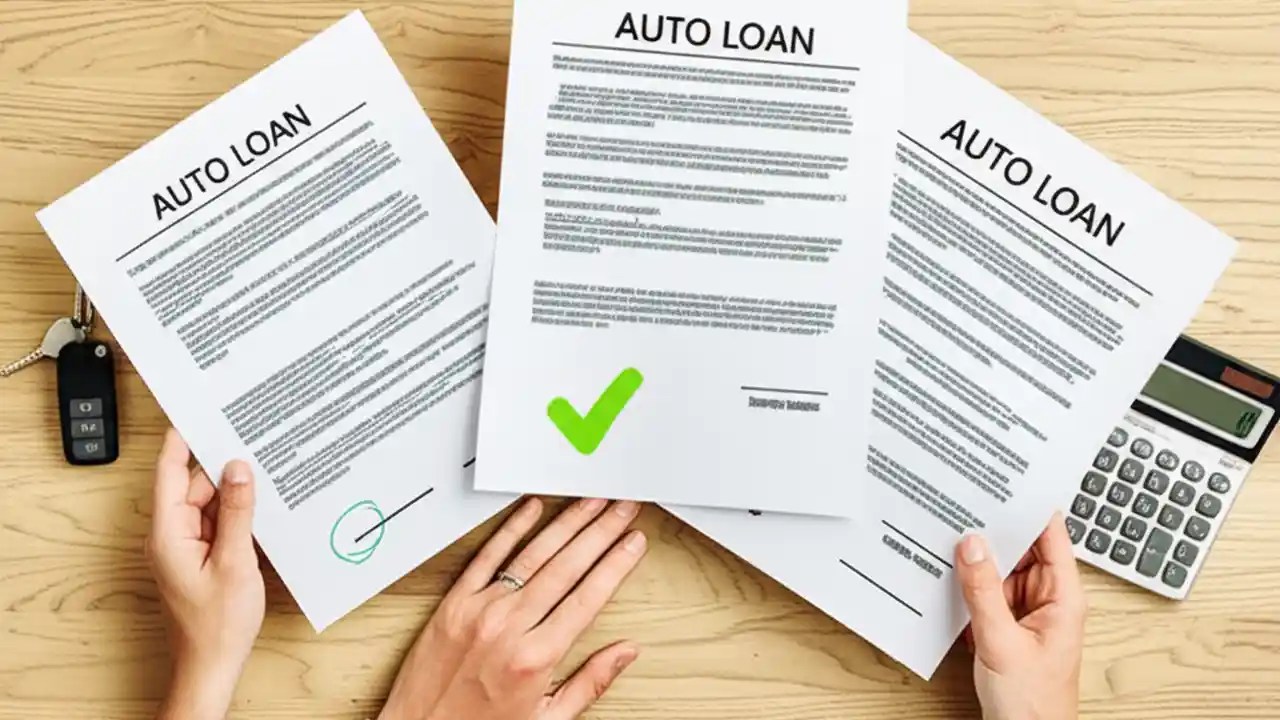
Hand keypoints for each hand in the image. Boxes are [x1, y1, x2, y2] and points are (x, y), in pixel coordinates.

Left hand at [147, 428, 264, 719]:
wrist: (212, 667)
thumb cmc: (217, 626)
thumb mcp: (236, 562)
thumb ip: (237, 511)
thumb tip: (238, 468)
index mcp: (168, 533)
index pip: (171, 471)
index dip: (182, 439)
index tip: (196, 411)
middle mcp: (171, 536)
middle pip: (194, 485)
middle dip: (223, 467)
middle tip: (255, 444)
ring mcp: (185, 547)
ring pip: (208, 504)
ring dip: (234, 494)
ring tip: (266, 479)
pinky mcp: (200, 558)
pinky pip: (216, 524)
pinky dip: (237, 515)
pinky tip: (260, 511)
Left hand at [380, 497, 647, 719]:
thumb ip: (590, 682)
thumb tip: (625, 652)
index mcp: (535, 658)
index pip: (589, 597)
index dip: (616, 564)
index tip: (633, 544)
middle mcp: (508, 628)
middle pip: (567, 567)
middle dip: (601, 532)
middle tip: (622, 509)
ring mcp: (480, 610)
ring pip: (533, 555)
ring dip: (567, 523)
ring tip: (590, 502)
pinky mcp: (453, 602)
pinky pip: (487, 556)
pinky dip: (512, 528)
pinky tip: (532, 509)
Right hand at [955, 512, 1085, 719]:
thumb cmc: (1032, 705)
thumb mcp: (1001, 643)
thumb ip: (983, 591)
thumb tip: (973, 544)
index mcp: (1064, 597)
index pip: (1051, 535)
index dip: (1029, 506)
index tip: (1004, 482)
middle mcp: (1047, 598)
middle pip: (1020, 547)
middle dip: (993, 529)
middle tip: (961, 504)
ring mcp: (1026, 610)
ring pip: (999, 567)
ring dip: (976, 558)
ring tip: (948, 538)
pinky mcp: (1006, 623)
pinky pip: (985, 590)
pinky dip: (967, 583)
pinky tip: (948, 575)